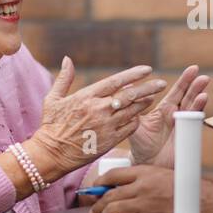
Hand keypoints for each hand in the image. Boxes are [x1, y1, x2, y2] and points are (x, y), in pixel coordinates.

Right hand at [30, 58, 164, 178]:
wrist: (51, 154)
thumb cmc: (51, 126)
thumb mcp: (54, 99)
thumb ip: (64, 78)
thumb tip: (67, 59)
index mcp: (87, 96)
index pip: (116, 81)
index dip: (133, 74)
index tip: (147, 69)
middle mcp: (99, 109)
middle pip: (130, 95)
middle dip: (148, 88)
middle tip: (161, 84)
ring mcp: (106, 126)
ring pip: (132, 111)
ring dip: (144, 103)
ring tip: (152, 97)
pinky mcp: (110, 141)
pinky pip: (130, 128)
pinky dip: (136, 120)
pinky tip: (139, 116)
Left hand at [89, 164, 212, 212]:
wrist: (208, 205)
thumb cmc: (191, 190)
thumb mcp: (167, 174)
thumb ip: (147, 179)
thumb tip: (128, 187)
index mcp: (147, 172)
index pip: (114, 175)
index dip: (100, 183)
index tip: (95, 188)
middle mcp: (142, 188)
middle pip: (109, 196)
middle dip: (97, 205)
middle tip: (93, 212)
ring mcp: (143, 206)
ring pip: (111, 211)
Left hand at [127, 64, 209, 166]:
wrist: (146, 165)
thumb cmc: (140, 145)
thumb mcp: (134, 123)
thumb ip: (132, 106)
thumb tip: (128, 87)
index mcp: (165, 109)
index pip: (177, 92)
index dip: (185, 81)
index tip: (192, 68)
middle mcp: (176, 115)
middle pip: (188, 97)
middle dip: (195, 85)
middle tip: (201, 74)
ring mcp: (183, 125)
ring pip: (193, 108)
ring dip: (199, 96)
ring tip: (204, 84)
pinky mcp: (186, 136)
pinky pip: (193, 123)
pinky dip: (198, 112)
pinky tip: (202, 101)